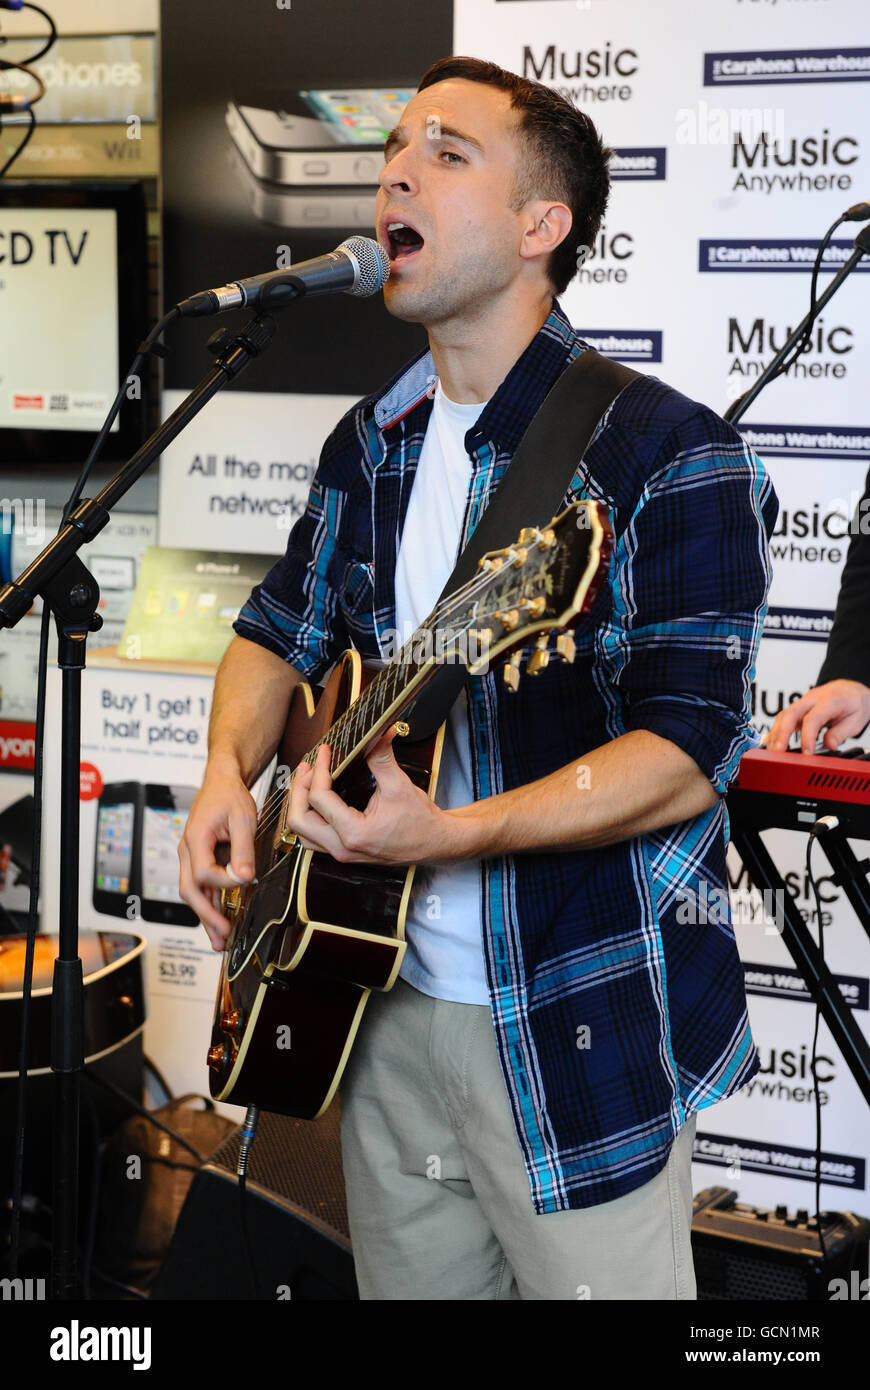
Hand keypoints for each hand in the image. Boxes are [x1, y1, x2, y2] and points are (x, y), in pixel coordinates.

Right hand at [178, 757, 258, 949]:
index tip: (244, 880)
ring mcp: (192, 856)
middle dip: (205, 916)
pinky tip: (219, 921)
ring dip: (206, 917)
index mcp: (195, 838)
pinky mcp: (200, 859)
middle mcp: (188, 850)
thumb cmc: (229, 795)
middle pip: (189, 890)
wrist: (221, 781)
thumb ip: (243, 849)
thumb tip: (244, 877)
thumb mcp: (243, 818)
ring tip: (220, 941)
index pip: (203, 872)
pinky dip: (210, 905)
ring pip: (194, 893)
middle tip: (222, 937)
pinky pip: (202, 886)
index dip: (224, 882)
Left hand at [287, 728, 459, 864]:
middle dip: (298, 789)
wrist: (435, 843)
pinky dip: (308, 818)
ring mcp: (342, 854)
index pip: (319, 798)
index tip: (325, 752)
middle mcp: (343, 848)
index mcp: (355, 833)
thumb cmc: (420, 821)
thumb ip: (381, 757)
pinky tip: (314, 800)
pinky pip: (313, 838)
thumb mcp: (399, 785)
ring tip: (307, 780)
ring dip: (299, 806)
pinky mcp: (344, 853)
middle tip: (308, 766)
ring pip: (302, 833)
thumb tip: (376, 733)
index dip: (319, 769)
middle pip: (299, 819)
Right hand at [765, 679, 869, 752]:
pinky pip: (784, 717)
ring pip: (784, 715)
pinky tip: (772, 742)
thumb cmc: (855, 703)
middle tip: (779, 752)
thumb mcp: (857, 720)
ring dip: (776, 734)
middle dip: (781, 734)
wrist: (851, 690)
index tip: (807, 753)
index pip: (812, 718)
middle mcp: (813, 698)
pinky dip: (777, 731)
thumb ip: (842, 733)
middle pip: (790, 714)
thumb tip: (829, 745)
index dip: (807, 737)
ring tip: (774, 751)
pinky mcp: (799, 707)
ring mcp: (804, 701)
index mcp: (830, 700)